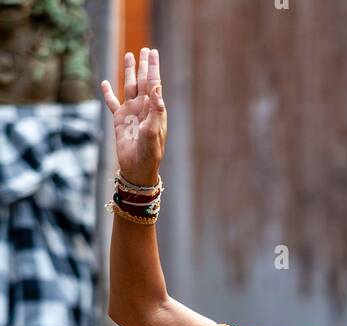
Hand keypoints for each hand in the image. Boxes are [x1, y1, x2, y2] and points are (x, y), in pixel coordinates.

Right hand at [100, 47, 165, 186]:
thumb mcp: (153, 131)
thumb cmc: (149, 154)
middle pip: (143, 80)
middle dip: (144, 65)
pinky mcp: (119, 120)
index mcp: (154, 110)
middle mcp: (143, 108)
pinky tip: (104, 83)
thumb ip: (156, 109)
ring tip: (130, 55)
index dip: (153, 67)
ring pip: (129, 86)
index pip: (154, 83)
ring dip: (129, 71)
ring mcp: (130, 112)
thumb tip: (158, 86)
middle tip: (146, 49)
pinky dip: (108, 93)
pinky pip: (112, 102)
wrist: (137, 170)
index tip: (153, 52)